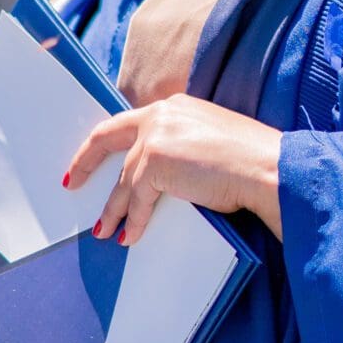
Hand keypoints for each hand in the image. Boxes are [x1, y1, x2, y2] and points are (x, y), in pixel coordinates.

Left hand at [63, 94, 283, 246]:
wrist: (268, 169)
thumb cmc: (251, 161)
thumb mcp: (211, 141)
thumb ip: (183, 146)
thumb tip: (163, 174)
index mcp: (175, 106)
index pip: (130, 121)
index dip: (110, 143)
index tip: (95, 157)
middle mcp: (161, 114)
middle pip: (108, 138)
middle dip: (86, 162)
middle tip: (73, 182)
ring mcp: (156, 138)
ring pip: (124, 180)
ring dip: (113, 209)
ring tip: (104, 229)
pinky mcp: (155, 163)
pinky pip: (137, 200)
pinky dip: (134, 221)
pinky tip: (130, 236)